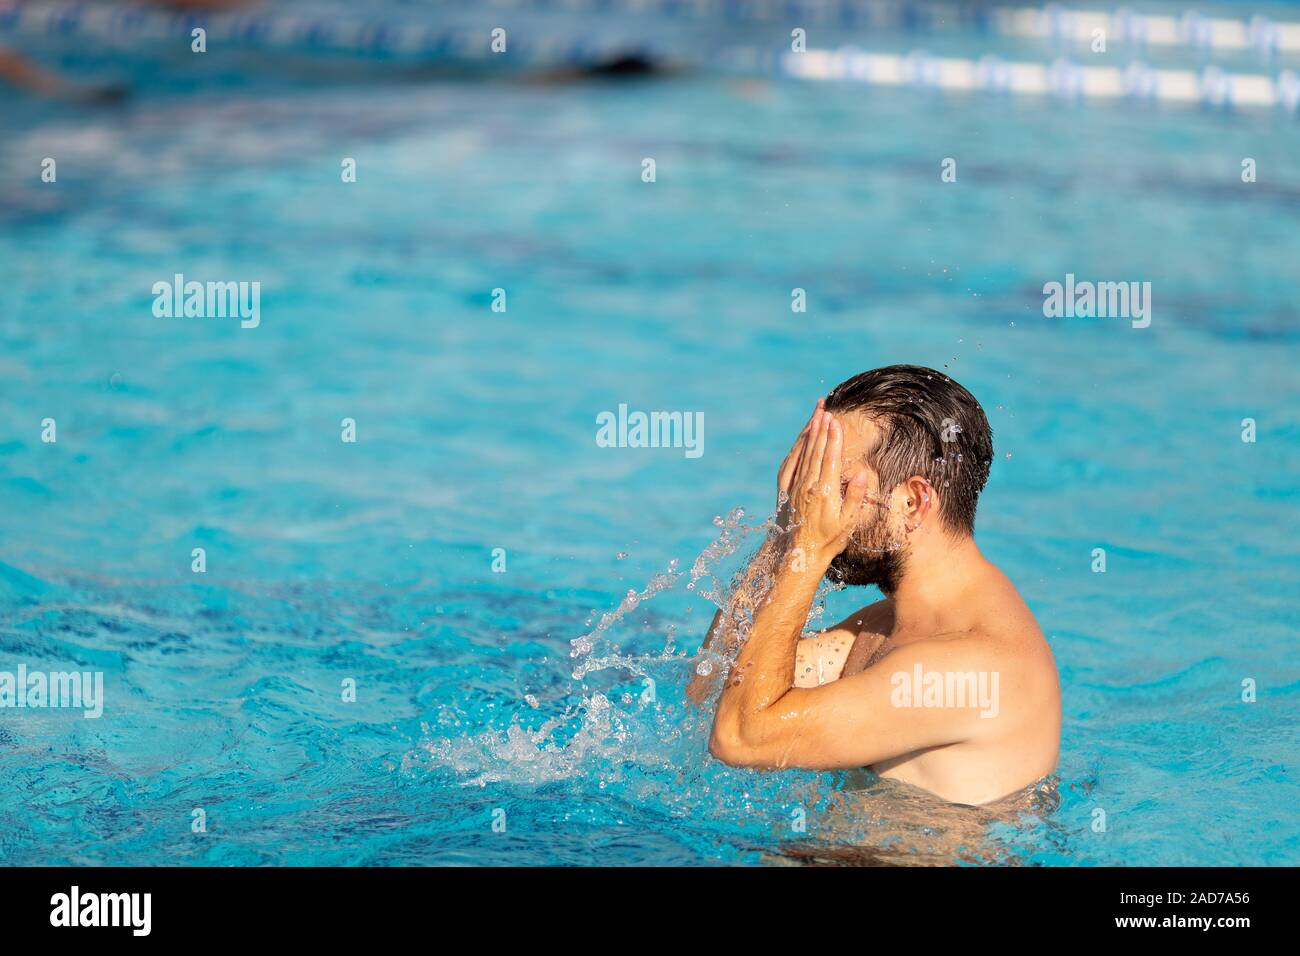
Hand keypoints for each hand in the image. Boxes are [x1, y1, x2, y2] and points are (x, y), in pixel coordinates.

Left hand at [785, 409, 869, 567]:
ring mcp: (794, 486)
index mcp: (824, 491)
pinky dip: (797, 447)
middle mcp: (807, 485)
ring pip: (803, 453)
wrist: (799, 554)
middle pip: (815, 450)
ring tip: (816, 415)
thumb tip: (861, 473)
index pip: (830, 458)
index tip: (836, 421)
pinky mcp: (786, 489)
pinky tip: (802, 438)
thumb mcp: (848, 522)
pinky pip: (791, 462)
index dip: (833, 438)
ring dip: (810, 432)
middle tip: (826, 410)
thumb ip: (855, 496)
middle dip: (821, 428)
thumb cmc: (828, 540)